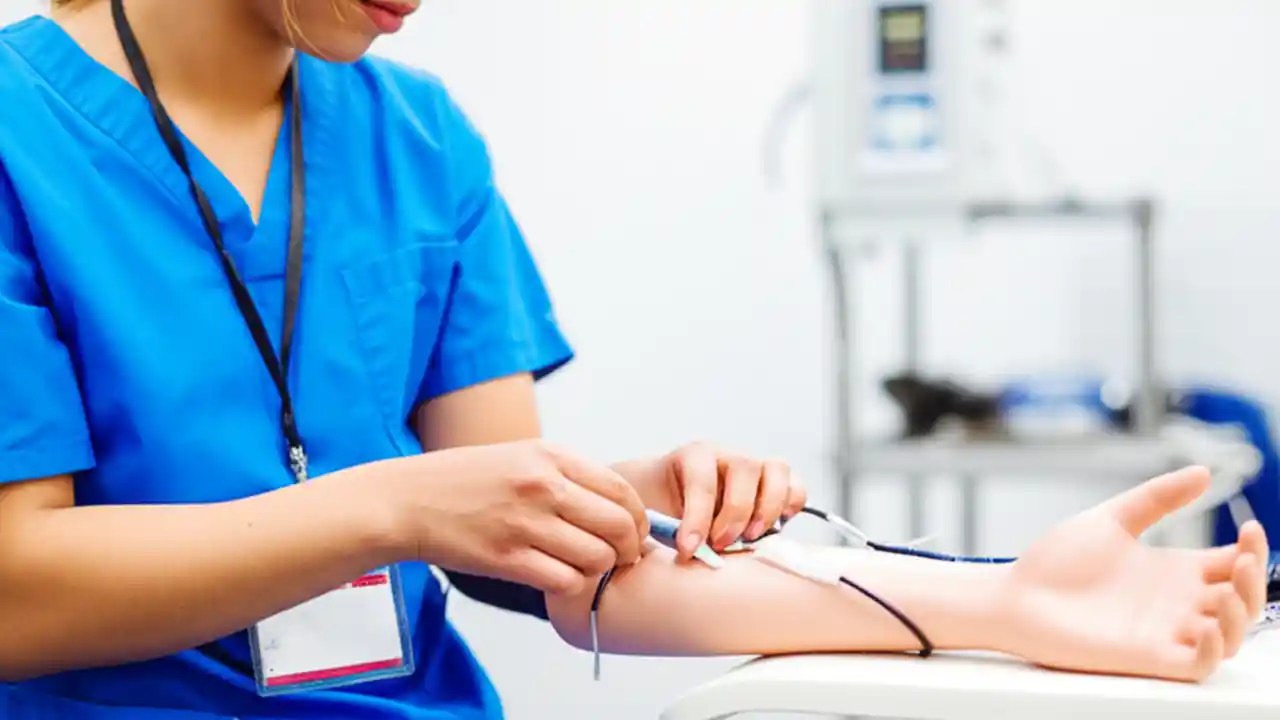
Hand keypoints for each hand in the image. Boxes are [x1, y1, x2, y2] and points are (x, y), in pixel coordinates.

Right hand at [390, 440, 649, 595]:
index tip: (636, 534)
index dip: (639, 519)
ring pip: (597, 557)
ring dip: (598, 570)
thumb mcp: (520, 457)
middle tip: (620, 559)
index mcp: (551, 456)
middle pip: (618, 526)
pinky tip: (556, 576)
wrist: (407, 501)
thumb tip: (616, 507)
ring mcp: (525, 523)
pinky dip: (570, 585)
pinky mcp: (506, 558)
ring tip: (583, 567)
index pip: (622, 491)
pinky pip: (565, 580)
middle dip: (628, 549)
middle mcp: (543, 485)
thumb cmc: (463, 481)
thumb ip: (566, 476)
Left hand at [614, 442, 806, 557]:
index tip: (688, 549)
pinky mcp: (775, 483)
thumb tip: (686, 551)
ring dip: (768, 509)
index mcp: (694, 456)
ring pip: (777, 471)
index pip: (701, 479)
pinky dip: (790, 507)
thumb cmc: (662, 505)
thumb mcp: (655, 512)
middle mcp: (727, 455)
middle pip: (745, 468)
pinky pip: (795, 487)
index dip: (696, 517)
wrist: (669, 497)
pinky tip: (771, 529)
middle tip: (720, 545)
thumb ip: (666, 526)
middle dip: (735, 513)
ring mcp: (755, 465)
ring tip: (750, 538)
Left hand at [1002, 466, 1268, 680]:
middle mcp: (1176, 604)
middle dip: (1253, 581)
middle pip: (1241, 601)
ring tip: (1229, 590)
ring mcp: (1164, 632)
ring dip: (1241, 616)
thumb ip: (1157, 498)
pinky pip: (1196, 664)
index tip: (1250, 527)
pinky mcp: (1146, 657)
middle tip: (1242, 559)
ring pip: (1229, 637)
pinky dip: (1212, 650)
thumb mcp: (1112, 519)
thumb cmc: (1056, 560)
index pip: (1232, 565)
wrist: (1014, 594)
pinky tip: (1205, 625)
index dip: (1251, 551)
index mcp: (1173, 571)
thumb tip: (1205, 472)